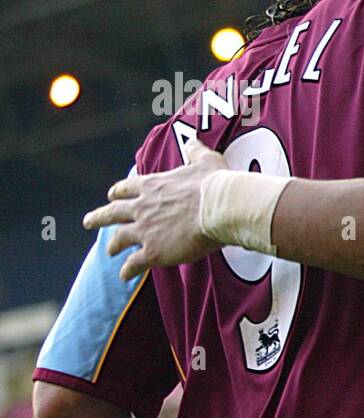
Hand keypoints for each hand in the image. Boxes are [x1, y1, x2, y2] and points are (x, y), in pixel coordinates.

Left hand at [83, 140, 227, 280]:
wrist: (221, 208)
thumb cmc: (215, 184)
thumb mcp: (206, 161)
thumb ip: (196, 152)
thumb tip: (193, 142)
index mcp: (152, 186)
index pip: (126, 188)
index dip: (119, 193)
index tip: (113, 195)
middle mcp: (142, 207)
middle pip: (113, 213)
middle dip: (99, 218)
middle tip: (88, 222)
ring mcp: (145, 230)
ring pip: (120, 238)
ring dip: (114, 246)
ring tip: (110, 252)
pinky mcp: (154, 252)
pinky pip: (134, 263)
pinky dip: (128, 270)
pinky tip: (125, 275)